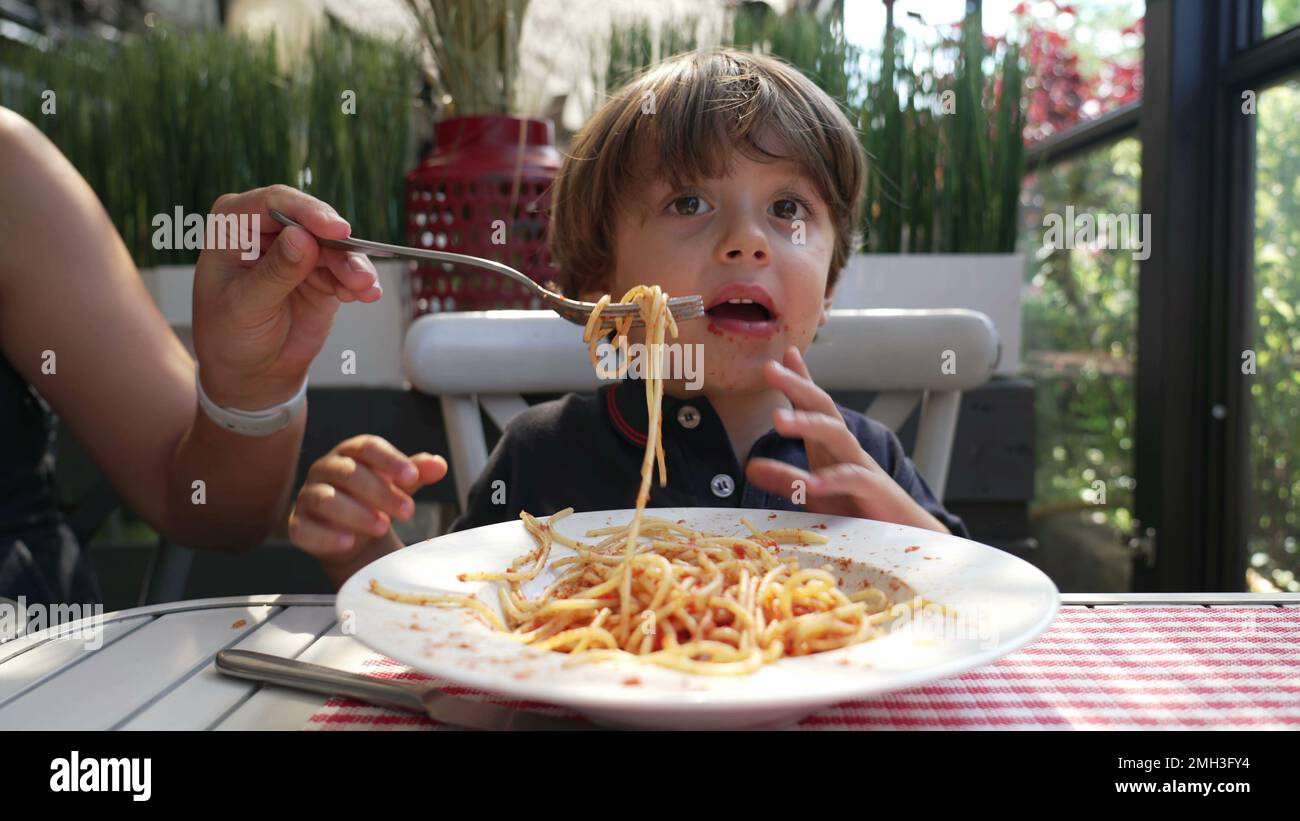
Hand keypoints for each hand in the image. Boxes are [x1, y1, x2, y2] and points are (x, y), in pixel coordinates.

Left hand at [192, 185, 382, 408]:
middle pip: (312, 221)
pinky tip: (365, 295)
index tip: (336, 230)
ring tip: (363, 287)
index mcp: (235, 226)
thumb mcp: (245, 305)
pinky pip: (347, 269)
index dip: (307, 212)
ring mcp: (299, 251)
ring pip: (335, 246)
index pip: (274, 204)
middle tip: (356, 269)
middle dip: (338, 244)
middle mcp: (269, 231)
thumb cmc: (229, 335)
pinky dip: (358, 281)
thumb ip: (275, 272)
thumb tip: (302, 238)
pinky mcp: (322, 274)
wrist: (250, 373)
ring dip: (353, 266)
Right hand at [289, 436, 448, 569]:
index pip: (367, 447)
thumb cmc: (374, 501)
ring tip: (383, 526)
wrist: (352, 537)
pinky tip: (350, 542)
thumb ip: (416, 473)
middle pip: (349, 473)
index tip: (413, 478)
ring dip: (356, 513)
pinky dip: (327, 537)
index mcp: (350, 453)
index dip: (390, 460)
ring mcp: (308, 497)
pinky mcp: (298, 526)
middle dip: (381, 492)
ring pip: (326, 499)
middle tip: (408, 511)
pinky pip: (305, 529)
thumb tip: (439, 464)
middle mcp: (325, 470)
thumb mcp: (398, 485)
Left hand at [745, 346, 949, 533]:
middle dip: (797, 385)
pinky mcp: (874, 492)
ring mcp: (861, 467)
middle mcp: (845, 450)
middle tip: (770, 370)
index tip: (779, 356)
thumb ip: (786, 480)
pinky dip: (833, 479)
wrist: (903, 535)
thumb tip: (750, 467)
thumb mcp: (815, 496)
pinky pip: (854, 479)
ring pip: (837, 435)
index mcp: (829, 447)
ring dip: (808, 424)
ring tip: (779, 420)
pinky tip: (812, 483)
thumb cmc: (857, 512)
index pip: (813, 406)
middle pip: (823, 408)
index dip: (798, 380)